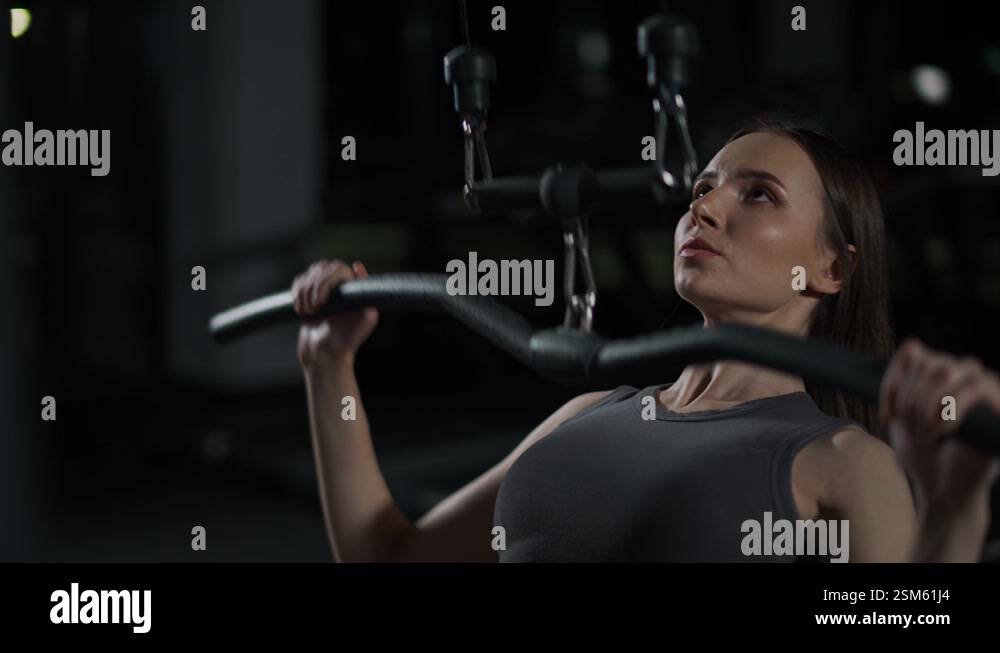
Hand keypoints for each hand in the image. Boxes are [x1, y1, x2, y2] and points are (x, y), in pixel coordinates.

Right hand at [291, 260, 378, 368]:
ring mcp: (324, 289)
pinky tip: (301, 309)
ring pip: (310, 272)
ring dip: (304, 291)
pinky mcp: (310, 296)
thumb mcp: (366, 320)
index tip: (320, 302)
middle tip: (313, 309)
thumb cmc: (347, 341)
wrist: (324, 356)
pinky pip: (300, 281)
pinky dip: (296, 293)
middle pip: (322, 267)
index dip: (325, 282)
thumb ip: (368, 295)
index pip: (338, 268)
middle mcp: (341, 286)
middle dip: (313, 288)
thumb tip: (357, 266)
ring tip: (309, 311)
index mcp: (355, 289)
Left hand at [880, 338, 999, 519]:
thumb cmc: (922, 455)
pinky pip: (976, 388)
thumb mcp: (902, 416)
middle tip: (911, 429)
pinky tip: (944, 430)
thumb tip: (914, 344)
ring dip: (926, 405)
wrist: (943, 490)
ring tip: (927, 433)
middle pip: (929, 362)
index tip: (887, 416)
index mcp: (938, 375)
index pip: (914, 353)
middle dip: (911, 399)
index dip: (895, 382)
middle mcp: (963, 376)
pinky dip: (951, 408)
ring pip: (947, 369)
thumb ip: (904, 380)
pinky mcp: (999, 406)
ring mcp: (984, 389)